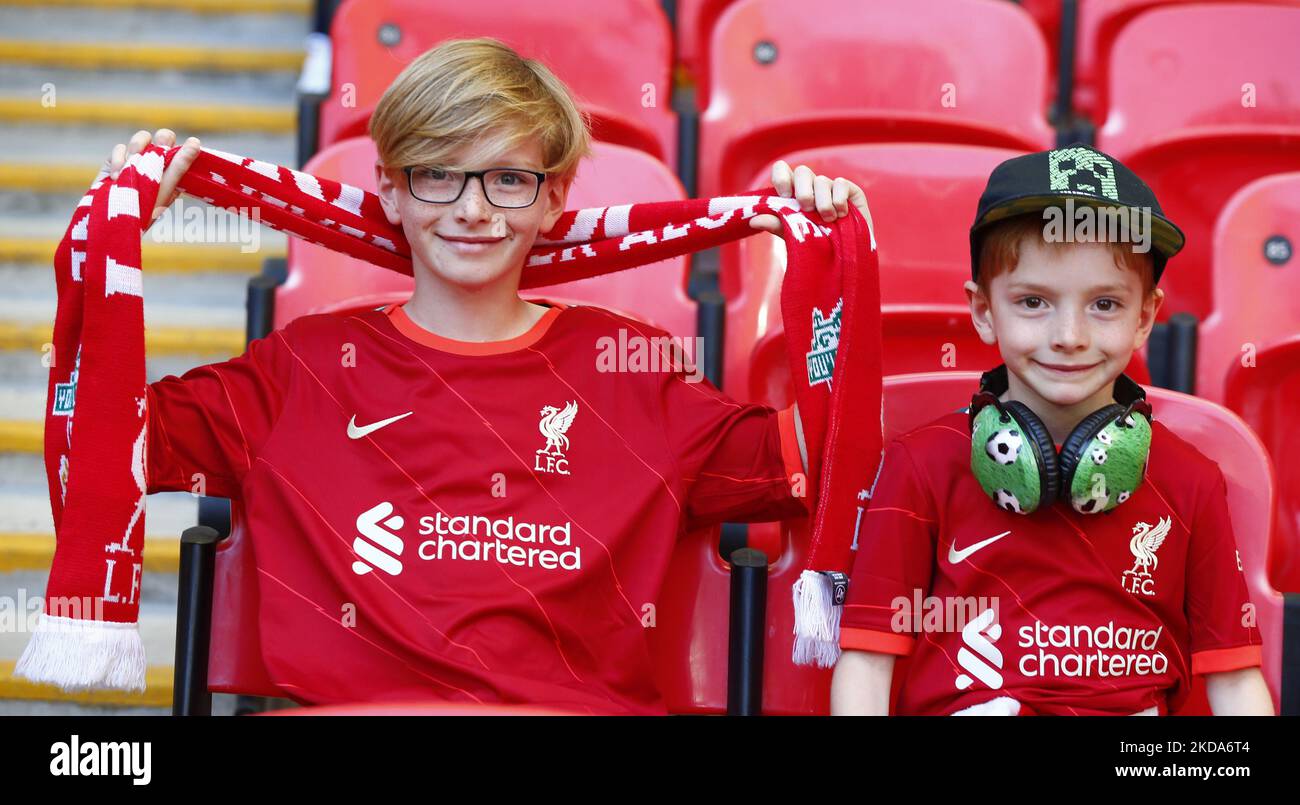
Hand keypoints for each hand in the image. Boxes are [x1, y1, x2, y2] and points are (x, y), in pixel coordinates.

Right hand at [104, 128, 201, 227]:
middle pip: (165, 137)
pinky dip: (118, 160)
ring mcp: (137, 162)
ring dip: (138, 147)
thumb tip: (196, 143)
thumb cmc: (143, 209)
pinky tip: (116, 177)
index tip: (193, 146)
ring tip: (131, 167)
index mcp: (174, 175)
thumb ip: (179, 165)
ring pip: (142, 137)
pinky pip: (120, 148)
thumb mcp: (164, 188)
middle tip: (160, 149)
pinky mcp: (116, 162)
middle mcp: (158, 166)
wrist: (110, 222)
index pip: (184, 152)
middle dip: (162, 139)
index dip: (187, 148)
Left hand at [749, 159, 873, 234]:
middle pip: (802, 171)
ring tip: (827, 220)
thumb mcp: (795, 235)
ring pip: (822, 180)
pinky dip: (839, 201)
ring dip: (823, 203)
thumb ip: (777, 225)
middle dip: (803, 191)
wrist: (847, 257)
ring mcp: (830, 186)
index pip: (782, 170)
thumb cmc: (818, 243)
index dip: (781, 177)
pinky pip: (840, 184)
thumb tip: (752, 220)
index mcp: (794, 193)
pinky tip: (841, 215)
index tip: (784, 195)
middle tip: (807, 209)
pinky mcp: (850, 189)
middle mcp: (811, 186)